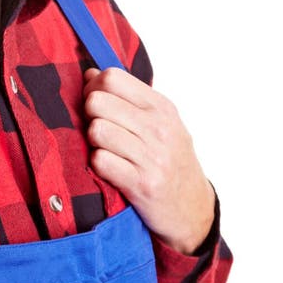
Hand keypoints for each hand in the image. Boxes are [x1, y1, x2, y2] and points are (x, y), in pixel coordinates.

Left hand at [83, 67, 214, 254]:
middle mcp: (159, 128)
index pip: (112, 78)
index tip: (96, 104)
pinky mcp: (142, 184)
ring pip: (97, 130)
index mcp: (161, 106)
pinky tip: (109, 169)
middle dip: (89, 114)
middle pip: (97, 101)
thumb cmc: (169, 159)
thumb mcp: (159, 122)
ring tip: (106, 149)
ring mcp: (152, 156)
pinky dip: (98, 165)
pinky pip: (100, 161)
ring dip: (93, 141)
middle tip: (99, 129)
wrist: (194, 210)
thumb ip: (126, 96)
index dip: (94, 88)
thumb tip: (90, 73)